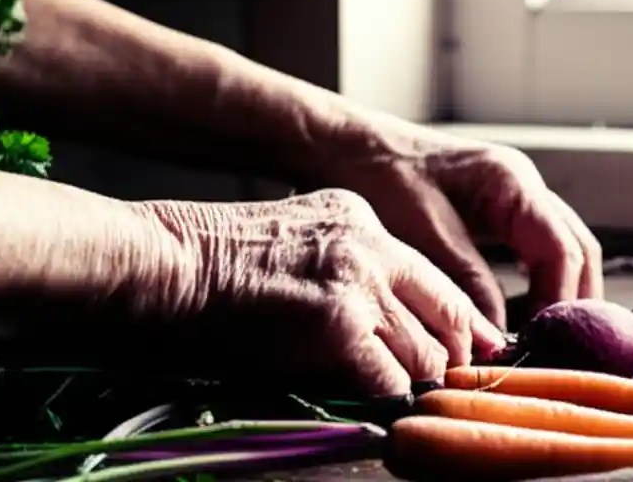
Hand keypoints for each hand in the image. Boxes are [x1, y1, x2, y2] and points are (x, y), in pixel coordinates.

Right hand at [125, 189, 507, 395]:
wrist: (166, 260)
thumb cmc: (206, 260)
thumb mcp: (291, 239)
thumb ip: (337, 270)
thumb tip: (365, 327)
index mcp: (357, 216)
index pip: (430, 276)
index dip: (454, 321)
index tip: (466, 350)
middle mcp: (369, 243)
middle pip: (446, 311)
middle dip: (455, 358)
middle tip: (456, 391)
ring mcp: (358, 282)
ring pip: (426, 352)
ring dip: (421, 386)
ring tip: (416, 411)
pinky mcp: (339, 324)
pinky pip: (391, 381)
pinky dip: (392, 404)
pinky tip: (383, 416)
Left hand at [303, 119, 603, 328]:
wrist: (350, 147)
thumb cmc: (381, 176)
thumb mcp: (422, 231)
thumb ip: (466, 278)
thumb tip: (498, 335)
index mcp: (511, 181)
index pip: (562, 249)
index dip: (559, 302)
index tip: (541, 344)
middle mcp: (524, 185)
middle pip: (577, 250)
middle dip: (572, 302)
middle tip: (553, 351)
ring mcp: (516, 197)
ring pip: (562, 251)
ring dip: (558, 295)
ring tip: (537, 342)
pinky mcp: (499, 211)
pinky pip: (537, 251)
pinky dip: (537, 284)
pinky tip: (518, 316)